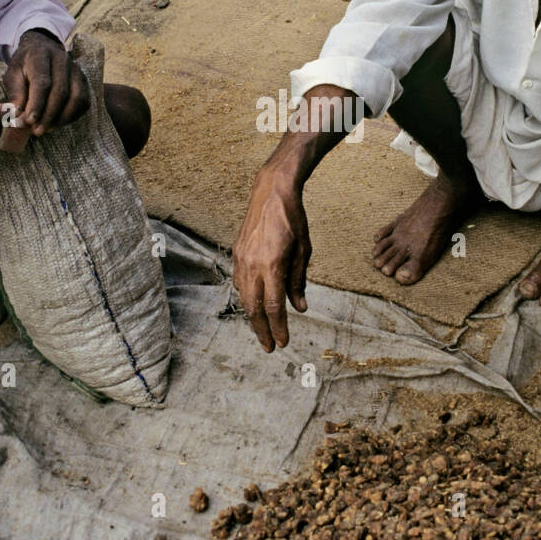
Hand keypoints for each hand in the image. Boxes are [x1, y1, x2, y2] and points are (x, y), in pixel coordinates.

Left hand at [3, 29, 89, 135]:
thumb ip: (15, 93)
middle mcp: (62, 60)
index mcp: (41, 55)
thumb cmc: (24, 66)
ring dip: (63, 118)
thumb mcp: (12, 74)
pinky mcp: (84, 80)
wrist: (42, 49)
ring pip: (77, 97)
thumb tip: (18, 115)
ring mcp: (76, 70)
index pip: (43, 82)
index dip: (37, 104)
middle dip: (49, 115)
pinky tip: (58, 122)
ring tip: (48, 129)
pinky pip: (84, 102)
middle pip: (61, 91)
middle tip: (37, 131)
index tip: (29, 121)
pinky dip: (72, 116)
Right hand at [233, 165, 311, 351]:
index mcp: (272, 266)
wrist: (272, 192)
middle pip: (254, 308)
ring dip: (253, 316)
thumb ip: (299, 281)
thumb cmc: (293, 219)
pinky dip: (246, 297)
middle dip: (262, 330)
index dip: (279, 328)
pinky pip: (239, 282)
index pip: (274, 307)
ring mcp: (241, 259)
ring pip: (243, 297)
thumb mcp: (304, 250)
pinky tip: (254, 303)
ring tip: (262, 329)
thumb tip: (300, 308)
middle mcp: (253, 265)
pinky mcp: (236, 252)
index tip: (283, 343)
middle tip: (269, 347)